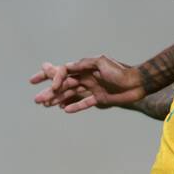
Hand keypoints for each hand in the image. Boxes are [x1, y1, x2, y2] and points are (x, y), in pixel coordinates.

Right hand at [29, 55, 143, 112]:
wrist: (137, 83)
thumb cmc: (121, 71)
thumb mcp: (102, 63)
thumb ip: (85, 64)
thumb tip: (68, 65)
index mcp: (85, 67)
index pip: (64, 71)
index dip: (54, 78)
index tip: (51, 86)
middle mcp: (86, 77)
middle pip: (64, 85)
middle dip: (49, 92)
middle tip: (36, 99)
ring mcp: (92, 88)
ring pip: (71, 95)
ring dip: (58, 100)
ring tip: (46, 106)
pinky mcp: (99, 99)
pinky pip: (84, 103)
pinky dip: (75, 106)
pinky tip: (64, 110)